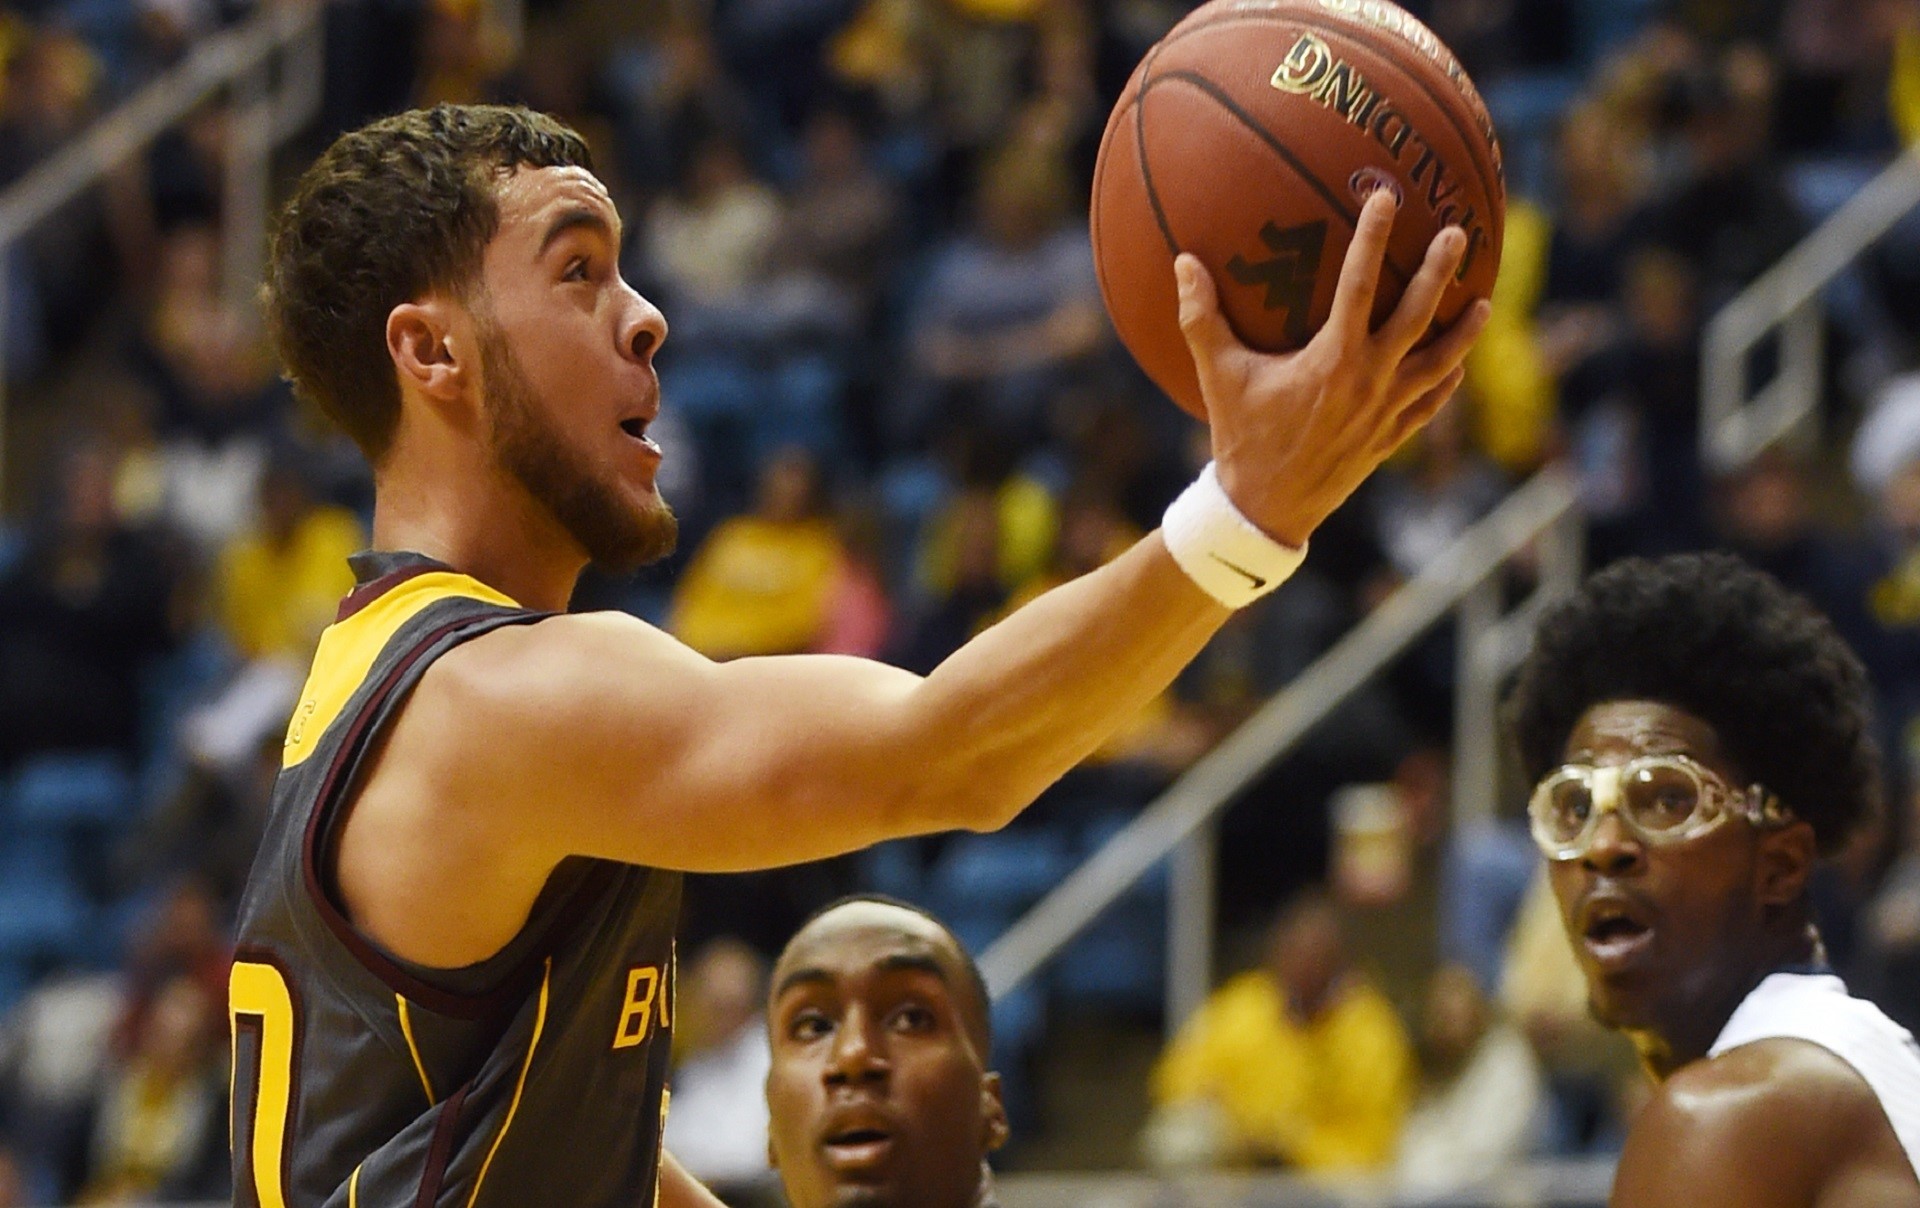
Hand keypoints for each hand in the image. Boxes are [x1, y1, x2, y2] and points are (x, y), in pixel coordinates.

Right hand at [1177, 189, 1491, 547]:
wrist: (1264, 509)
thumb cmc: (1240, 437)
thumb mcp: (1218, 375)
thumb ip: (1201, 317)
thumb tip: (1183, 263)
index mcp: (1333, 358)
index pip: (1359, 284)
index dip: (1373, 237)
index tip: (1386, 198)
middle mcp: (1370, 380)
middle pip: (1418, 316)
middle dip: (1439, 272)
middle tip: (1458, 234)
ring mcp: (1385, 412)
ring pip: (1440, 364)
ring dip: (1463, 333)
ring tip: (1482, 303)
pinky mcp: (1389, 440)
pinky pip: (1429, 405)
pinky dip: (1446, 384)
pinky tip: (1456, 367)